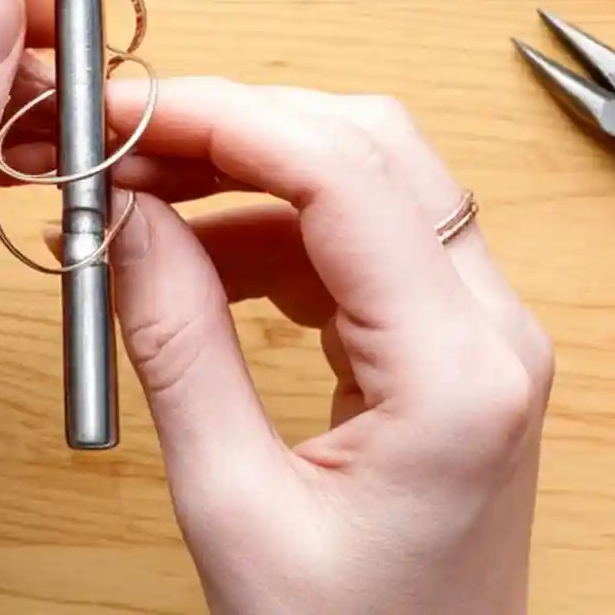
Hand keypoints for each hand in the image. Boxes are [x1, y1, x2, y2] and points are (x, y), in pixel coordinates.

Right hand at [40, 78, 553, 613]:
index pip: (344, 174)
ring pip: (362, 183)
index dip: (224, 119)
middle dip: (233, 128)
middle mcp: (491, 333)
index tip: (127, 111)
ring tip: (139, 205)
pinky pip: (355, 245)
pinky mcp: (446, 346)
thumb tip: (123, 220)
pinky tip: (192, 259)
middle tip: (124, 146)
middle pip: (366, 149)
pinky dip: (266, 232)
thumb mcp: (230, 503)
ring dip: (243, 176)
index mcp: (456, 374)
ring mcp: (478, 334)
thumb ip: (176, 343)